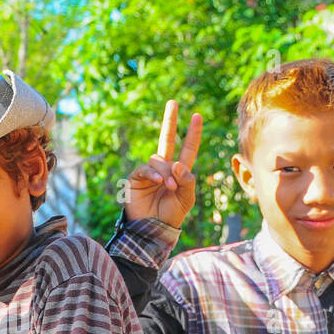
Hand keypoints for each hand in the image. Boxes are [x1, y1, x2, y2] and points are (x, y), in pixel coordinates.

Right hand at [123, 100, 202, 228]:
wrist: (153, 230)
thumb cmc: (171, 216)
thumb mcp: (187, 199)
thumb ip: (187, 180)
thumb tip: (176, 164)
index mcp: (179, 172)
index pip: (188, 148)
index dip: (192, 133)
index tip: (197, 116)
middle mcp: (164, 168)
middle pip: (167, 139)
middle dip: (170, 121)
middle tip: (173, 103)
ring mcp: (149, 172)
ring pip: (159, 160)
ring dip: (166, 172)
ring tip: (170, 187)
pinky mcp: (136, 178)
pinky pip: (145, 169)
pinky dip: (153, 174)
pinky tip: (158, 183)